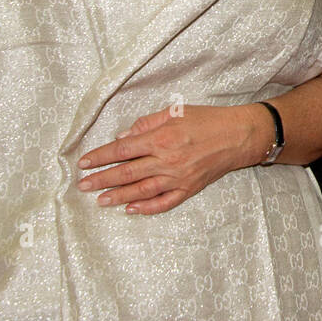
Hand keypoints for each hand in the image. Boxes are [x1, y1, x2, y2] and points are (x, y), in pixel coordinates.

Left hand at [76, 104, 266, 214]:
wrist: (239, 135)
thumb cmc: (208, 120)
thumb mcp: (176, 111)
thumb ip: (147, 124)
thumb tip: (124, 137)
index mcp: (162, 138)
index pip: (122, 150)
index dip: (100, 157)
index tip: (84, 163)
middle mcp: (167, 160)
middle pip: (126, 173)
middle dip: (101, 179)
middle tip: (82, 186)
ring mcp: (178, 178)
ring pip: (141, 191)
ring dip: (117, 196)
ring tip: (99, 200)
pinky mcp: (189, 189)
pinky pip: (164, 203)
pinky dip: (146, 208)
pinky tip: (131, 209)